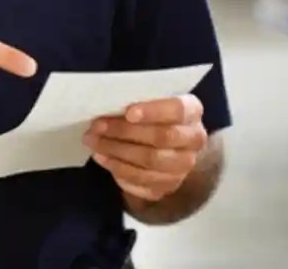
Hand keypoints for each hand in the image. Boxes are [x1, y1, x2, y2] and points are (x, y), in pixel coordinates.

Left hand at [83, 94, 207, 202]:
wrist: (166, 146)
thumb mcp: (148, 101)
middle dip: (124, 132)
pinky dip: (118, 169)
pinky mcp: (167, 187)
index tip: (128, 112)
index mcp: (192, 112)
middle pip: (161, 138)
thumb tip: (107, 105)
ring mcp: (182, 168)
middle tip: (97, 126)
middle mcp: (193, 141)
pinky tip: (102, 158)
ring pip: (149, 162)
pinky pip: (142, 182)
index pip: (177, 110)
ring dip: (116, 151)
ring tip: (93, 142)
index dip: (153, 112)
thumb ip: (135, 101)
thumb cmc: (151, 116)